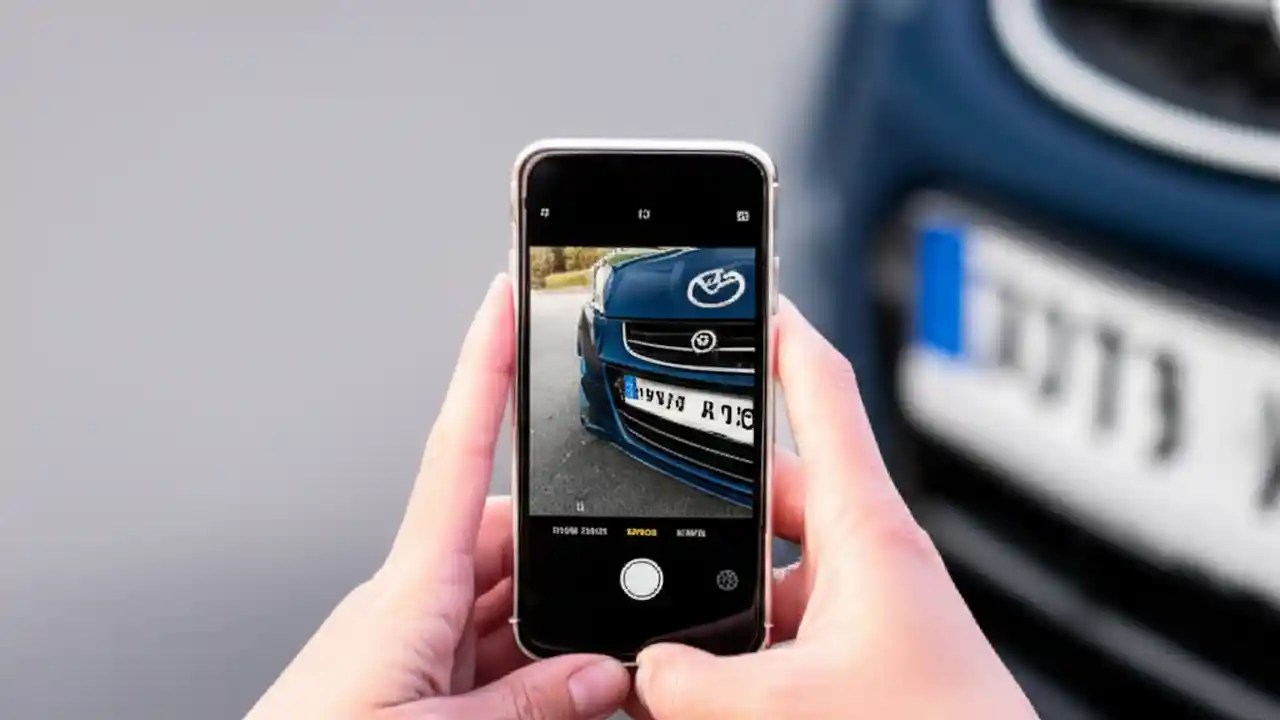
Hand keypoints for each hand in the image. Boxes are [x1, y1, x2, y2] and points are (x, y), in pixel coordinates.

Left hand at [246, 275, 628, 719]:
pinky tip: (567, 692)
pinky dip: (534, 665)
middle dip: (573, 557)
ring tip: (601, 668)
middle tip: (629, 594)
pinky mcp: (416, 676)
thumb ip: (530, 703)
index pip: (457, 450)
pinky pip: (490, 647)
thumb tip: (605, 671)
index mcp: (409, 586)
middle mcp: (412, 600)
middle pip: (510, 542)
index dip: (483, 367)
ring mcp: (415, 639)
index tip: (503, 302)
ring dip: (557, 627)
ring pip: (507, 600)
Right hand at [631, 300, 1036, 718]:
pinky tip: (699, 683)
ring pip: (771, 570)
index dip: (779, 332)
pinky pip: (785, 628)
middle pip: (772, 492)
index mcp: (865, 530)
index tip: (746, 293)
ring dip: (722, 589)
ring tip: (666, 621)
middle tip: (653, 493)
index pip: (821, 393)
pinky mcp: (860, 658)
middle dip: (711, 498)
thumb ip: (695, 686)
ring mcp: (863, 611)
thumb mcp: (786, 707)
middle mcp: (866, 560)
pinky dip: (742, 645)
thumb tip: (649, 672)